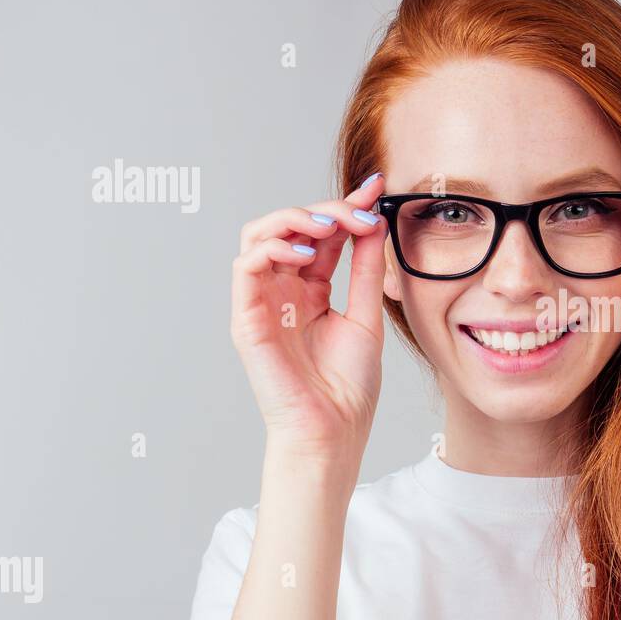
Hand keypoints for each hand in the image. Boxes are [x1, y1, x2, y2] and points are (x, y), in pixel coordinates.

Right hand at [229, 175, 389, 456]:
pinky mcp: (245, 319)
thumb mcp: (367, 315)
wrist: (333, 432)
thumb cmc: (348, 387)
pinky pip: (245, 267)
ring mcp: (262, 303)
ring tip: (329, 226)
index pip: (321, 235)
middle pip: (290, 227)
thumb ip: (366, 269)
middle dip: (325, 209)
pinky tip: (307, 255)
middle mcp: (283, 291)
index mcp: (311, 290)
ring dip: (294, 219)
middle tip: (358, 211)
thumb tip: (374, 221)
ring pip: (260, 235)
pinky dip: (273, 249)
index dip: (345, 207)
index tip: (375, 187)